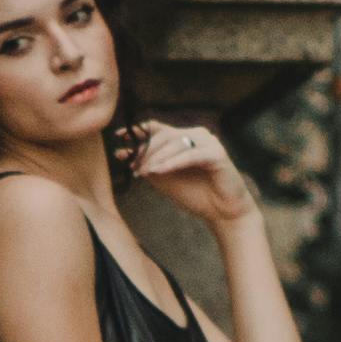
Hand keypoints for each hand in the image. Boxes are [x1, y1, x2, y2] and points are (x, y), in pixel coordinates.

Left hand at [131, 120, 253, 226]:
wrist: (222, 212)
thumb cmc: (194, 194)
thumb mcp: (164, 179)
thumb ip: (147, 165)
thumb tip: (122, 153)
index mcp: (183, 138)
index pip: (157, 128)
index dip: (138, 130)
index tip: (119, 136)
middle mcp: (196, 135)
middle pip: (164, 135)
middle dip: (145, 150)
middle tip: (133, 165)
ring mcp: (208, 142)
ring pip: (176, 143)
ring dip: (156, 157)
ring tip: (144, 171)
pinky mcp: (217, 154)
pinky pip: (190, 155)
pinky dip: (172, 163)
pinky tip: (159, 171)